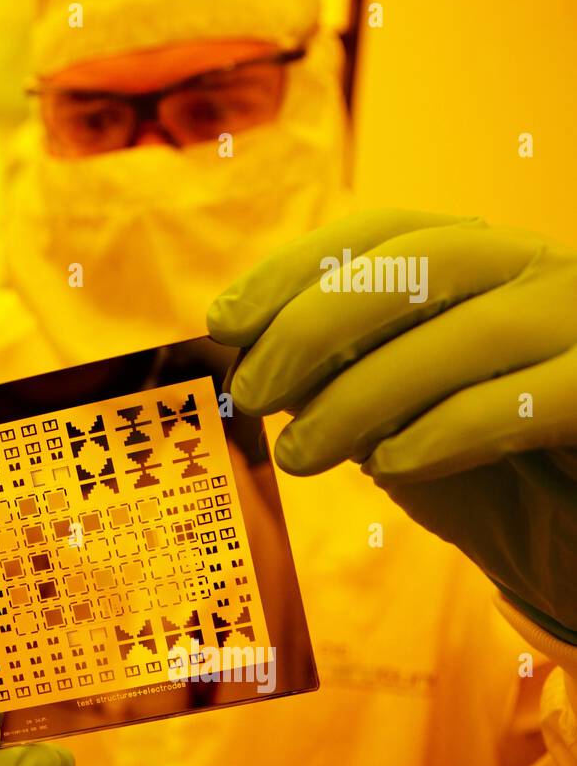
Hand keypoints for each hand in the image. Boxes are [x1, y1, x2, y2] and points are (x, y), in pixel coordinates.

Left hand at [207, 209, 576, 639]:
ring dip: (363, 393)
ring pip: (471, 332)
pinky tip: (389, 464)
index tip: (223, 323)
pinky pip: (532, 400)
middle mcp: (538, 270)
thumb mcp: (390, 410)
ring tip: (299, 454)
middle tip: (250, 393)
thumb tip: (243, 365)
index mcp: (479, 259)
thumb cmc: (477, 465)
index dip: (293, 270)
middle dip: (316, 324)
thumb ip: (334, 376)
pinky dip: (448, 429)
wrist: (574, 532)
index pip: (379, 233)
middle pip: (419, 264)